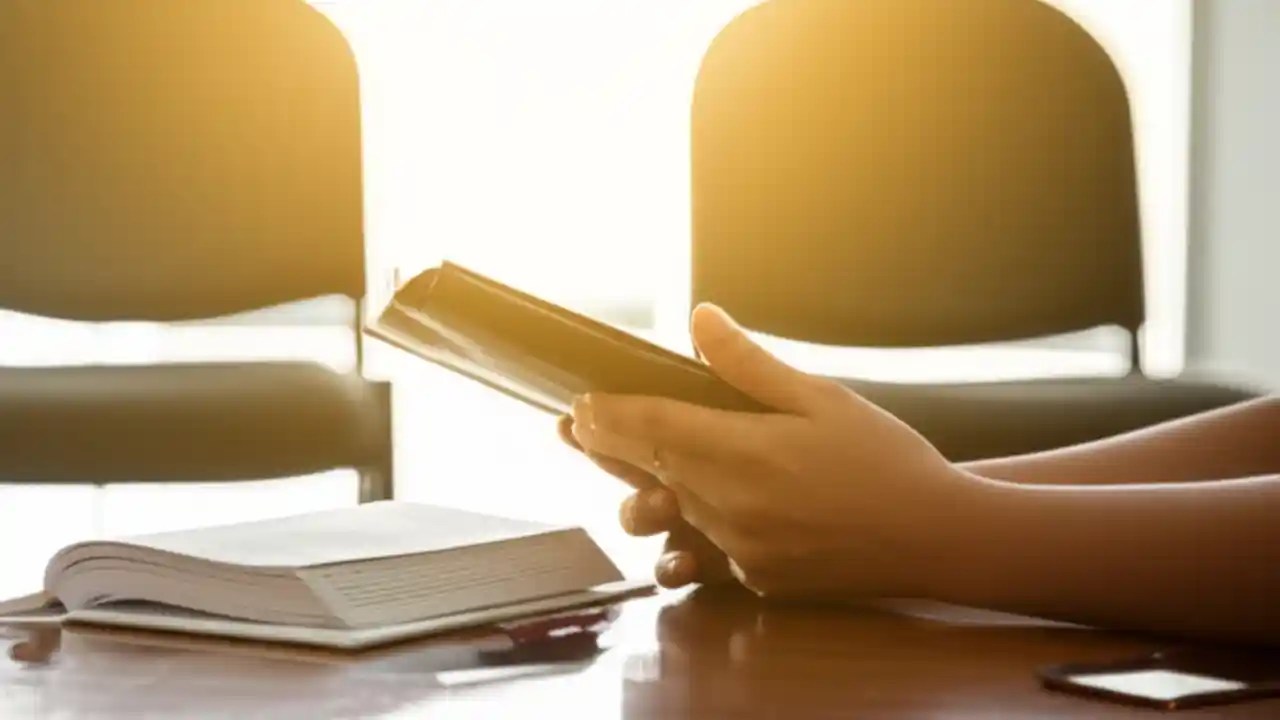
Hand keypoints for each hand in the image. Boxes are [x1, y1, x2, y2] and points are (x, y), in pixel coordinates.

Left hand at [570, 304, 991, 599]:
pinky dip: (682, 541)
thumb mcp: (822, 398)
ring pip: (665, 518)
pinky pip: (700, 560)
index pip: (651, 428)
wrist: (935, 537)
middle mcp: (728, 504)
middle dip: (604, 447)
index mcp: (742, 451)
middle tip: (574, 429)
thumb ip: (750, 364)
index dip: (610, 414)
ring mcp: (738, 549)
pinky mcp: (754, 581)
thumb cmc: (884, 459)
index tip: (582, 403)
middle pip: (645, 471)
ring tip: (625, 477)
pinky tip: (672, 534)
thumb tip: (699, 319)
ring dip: (638, 495)